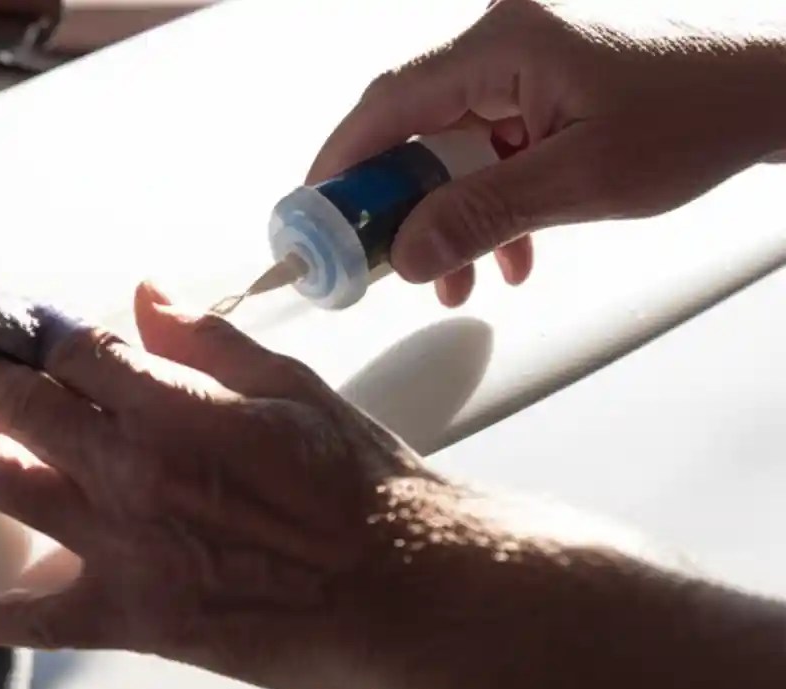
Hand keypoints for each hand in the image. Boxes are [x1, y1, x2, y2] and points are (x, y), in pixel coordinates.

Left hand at [0, 281, 438, 688]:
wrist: (407, 587)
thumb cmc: (360, 485)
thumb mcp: (292, 386)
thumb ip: (208, 341)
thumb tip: (148, 296)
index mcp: (173, 407)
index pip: (71, 350)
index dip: (31, 328)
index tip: (10, 320)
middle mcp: (131, 472)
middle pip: (20, 405)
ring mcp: (122, 547)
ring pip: (10, 488)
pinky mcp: (132, 617)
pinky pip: (33, 620)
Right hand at [308, 0, 785, 306]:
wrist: (772, 91)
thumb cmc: (697, 116)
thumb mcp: (581, 181)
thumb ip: (483, 216)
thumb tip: (407, 256)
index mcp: (504, 44)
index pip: (390, 102)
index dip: (342, 162)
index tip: (313, 215)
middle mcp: (504, 42)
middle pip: (415, 128)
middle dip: (403, 207)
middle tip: (385, 266)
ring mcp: (526, 63)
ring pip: (454, 146)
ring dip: (450, 215)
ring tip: (456, 282)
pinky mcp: (547, 86)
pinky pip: (493, 145)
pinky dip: (491, 199)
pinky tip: (510, 253)